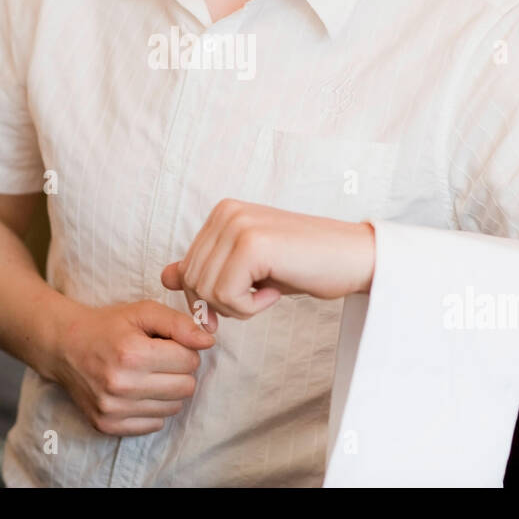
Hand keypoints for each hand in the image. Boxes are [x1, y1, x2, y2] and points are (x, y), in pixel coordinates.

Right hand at [51, 299, 213, 435]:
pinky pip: (155, 424)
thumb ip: (179, 323)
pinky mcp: (108, 426)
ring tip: (147, 374)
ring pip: (173, 408)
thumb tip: (208, 341)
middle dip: (179, 371)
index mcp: (132, 353)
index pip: (189, 361)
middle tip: (159, 359)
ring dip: (168, 390)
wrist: (64, 346)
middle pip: (186, 387)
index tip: (167, 344)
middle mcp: (121, 385)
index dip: (184, 349)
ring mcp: (113, 409)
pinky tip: (137, 390)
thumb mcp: (143, 312)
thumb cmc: (108, 326)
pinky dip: (153, 408)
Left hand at [160, 199, 375, 332]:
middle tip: (259, 296)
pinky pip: (226, 296)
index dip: (209, 297)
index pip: (187, 270)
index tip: (241, 300)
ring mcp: (238, 224)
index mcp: (221, 213)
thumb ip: (208, 268)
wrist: (354, 259)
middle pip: (192, 281)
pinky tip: (275, 291)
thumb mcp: (248, 268)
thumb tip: (164, 276)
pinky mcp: (252, 243)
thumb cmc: (305, 265)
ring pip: (206, 291)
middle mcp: (225, 212)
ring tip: (268, 290)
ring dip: (238, 306)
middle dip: (222, 303)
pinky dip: (250, 307)